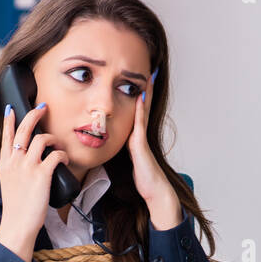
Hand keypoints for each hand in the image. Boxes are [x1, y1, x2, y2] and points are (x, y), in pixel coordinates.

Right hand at [0, 103, 68, 254]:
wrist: (17, 225)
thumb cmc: (16, 209)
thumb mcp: (9, 185)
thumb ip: (14, 171)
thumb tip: (26, 162)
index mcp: (5, 164)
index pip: (6, 136)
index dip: (9, 120)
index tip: (11, 109)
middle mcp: (14, 162)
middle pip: (24, 129)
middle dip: (34, 114)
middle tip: (43, 108)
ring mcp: (27, 167)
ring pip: (42, 139)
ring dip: (54, 139)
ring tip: (58, 145)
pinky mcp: (42, 175)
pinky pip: (56, 155)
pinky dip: (62, 155)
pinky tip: (64, 160)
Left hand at [127, 70, 182, 228]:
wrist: (155, 192)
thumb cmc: (142, 181)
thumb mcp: (126, 162)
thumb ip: (120, 152)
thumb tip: (105, 146)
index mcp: (134, 138)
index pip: (135, 112)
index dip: (135, 97)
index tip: (133, 80)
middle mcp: (139, 135)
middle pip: (142, 107)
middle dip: (142, 89)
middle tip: (146, 70)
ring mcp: (142, 139)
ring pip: (142, 111)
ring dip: (144, 93)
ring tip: (145, 75)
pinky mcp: (141, 145)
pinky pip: (140, 123)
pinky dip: (141, 109)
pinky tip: (139, 97)